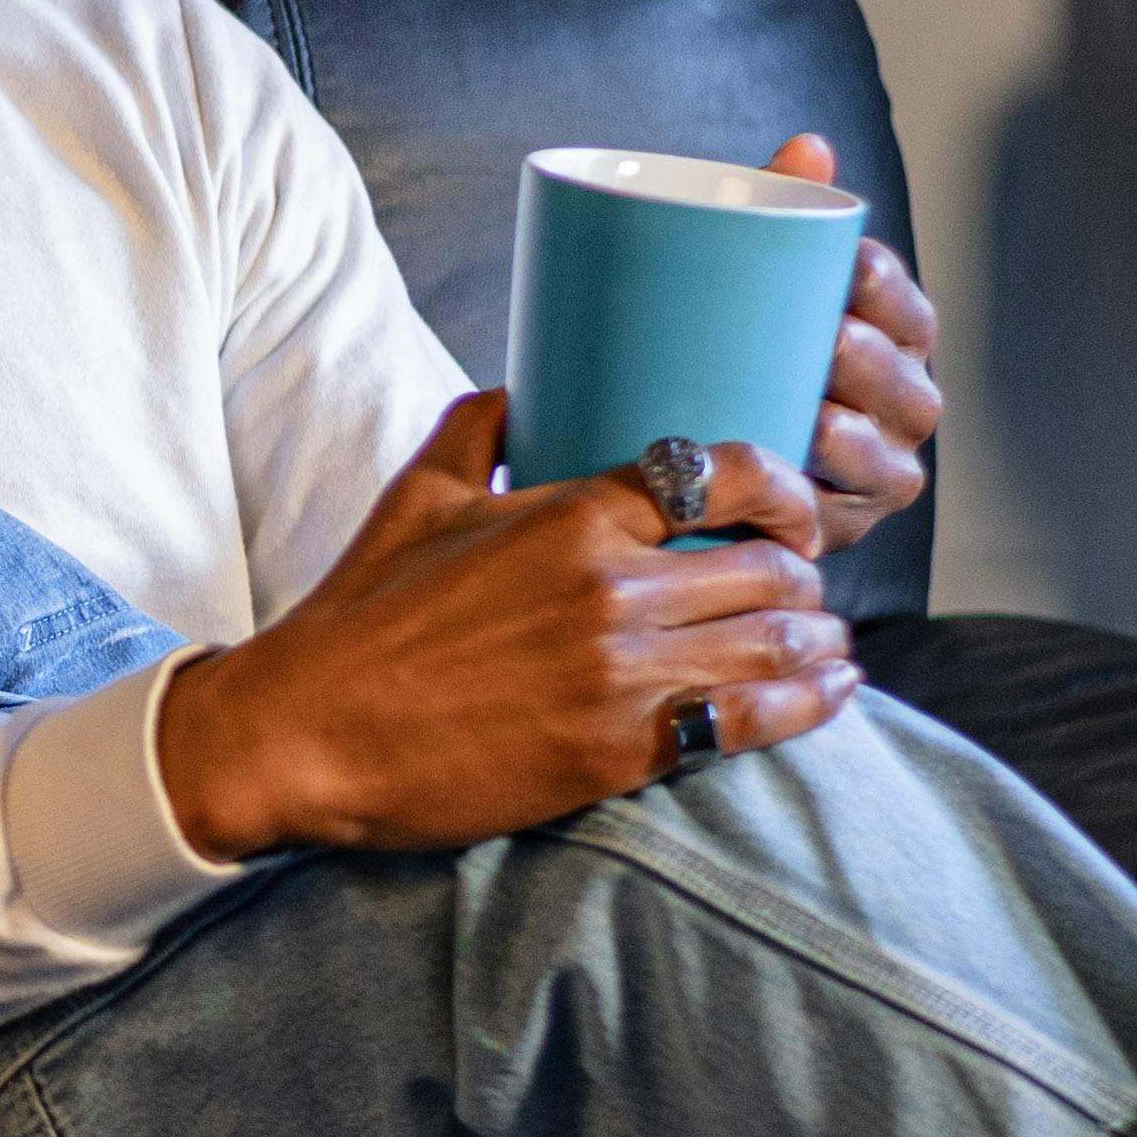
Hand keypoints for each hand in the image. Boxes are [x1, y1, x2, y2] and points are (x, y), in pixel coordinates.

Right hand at [159, 390, 856, 854]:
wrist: (308, 731)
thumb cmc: (358, 615)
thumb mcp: (414, 497)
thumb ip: (479, 428)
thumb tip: (521, 386)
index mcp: (572, 515)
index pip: (727, 476)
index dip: (786, 491)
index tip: (791, 512)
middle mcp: (611, 588)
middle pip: (769, 565)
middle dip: (804, 576)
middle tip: (803, 589)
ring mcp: (620, 672)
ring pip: (775, 641)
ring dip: (818, 641)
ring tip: (829, 645)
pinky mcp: (617, 751)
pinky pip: (747, 721)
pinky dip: (805, 707)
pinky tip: (827, 696)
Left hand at [766, 129, 939, 549]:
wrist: (691, 452)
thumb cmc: (735, 349)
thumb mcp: (751, 285)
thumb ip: (781, 213)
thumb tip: (810, 146)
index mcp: (891, 338)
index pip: (904, 306)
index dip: (886, 289)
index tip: (852, 266)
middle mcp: (900, 406)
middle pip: (902, 383)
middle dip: (873, 363)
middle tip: (829, 342)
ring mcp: (877, 472)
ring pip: (882, 458)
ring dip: (855, 441)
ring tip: (816, 419)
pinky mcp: (839, 527)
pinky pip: (839, 521)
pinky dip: (821, 511)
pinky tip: (796, 497)